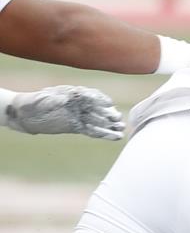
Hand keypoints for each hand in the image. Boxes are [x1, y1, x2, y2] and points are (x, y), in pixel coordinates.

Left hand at [3, 85, 123, 139]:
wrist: (24, 114)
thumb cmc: (31, 103)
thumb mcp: (40, 100)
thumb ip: (51, 100)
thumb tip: (62, 100)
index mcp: (72, 94)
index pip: (90, 96)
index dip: (100, 99)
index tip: (109, 104)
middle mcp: (79, 105)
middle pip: (97, 109)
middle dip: (108, 114)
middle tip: (118, 119)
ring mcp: (79, 116)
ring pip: (98, 121)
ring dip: (110, 126)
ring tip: (122, 130)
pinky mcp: (76, 127)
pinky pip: (92, 131)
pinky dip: (104, 134)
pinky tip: (115, 137)